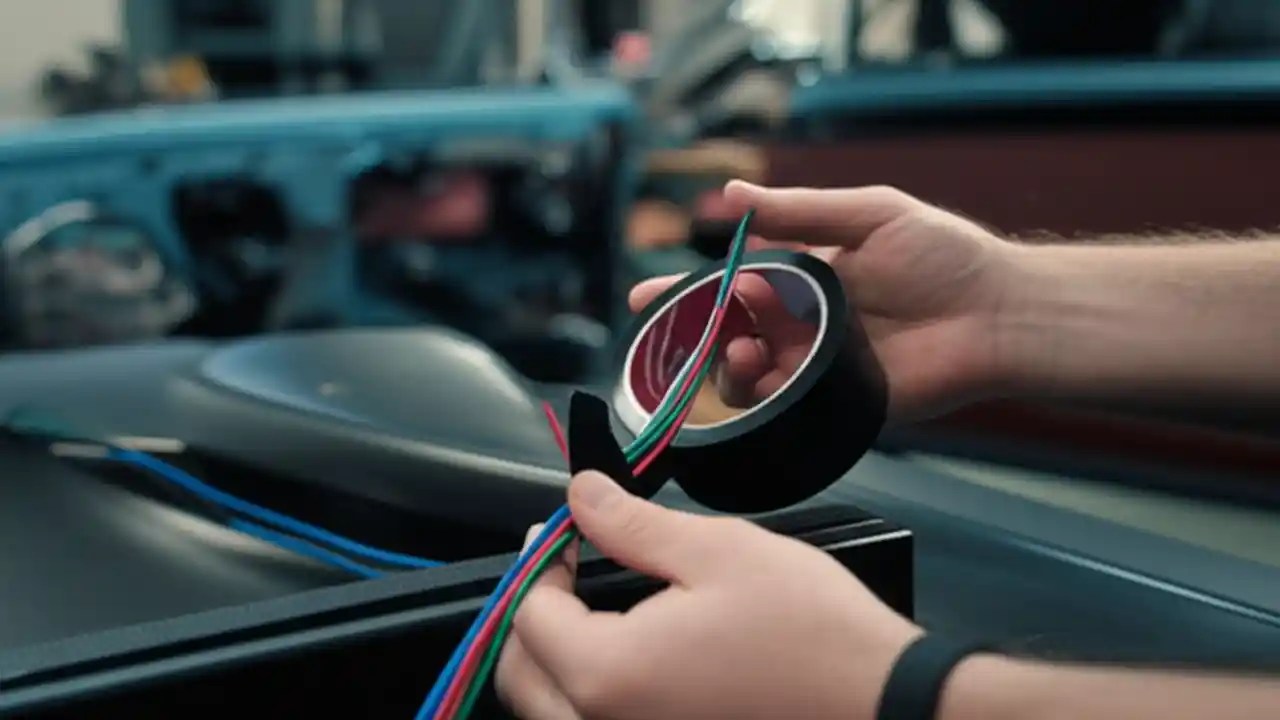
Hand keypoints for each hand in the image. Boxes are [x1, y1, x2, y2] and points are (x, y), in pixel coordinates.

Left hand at [495, 471, 919, 719]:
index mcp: (608, 674)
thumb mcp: (720, 552)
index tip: (562, 530)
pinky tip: (627, 654)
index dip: (537, 562)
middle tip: (565, 567)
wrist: (885, 708)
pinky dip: (588, 693)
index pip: (529, 615)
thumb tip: (578, 495)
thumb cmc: (810, 632)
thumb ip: (632, 525)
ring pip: (553, 711)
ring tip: (588, 607)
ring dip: (553, 659)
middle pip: (523, 675)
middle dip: (532, 615)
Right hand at [631, 181, 1021, 421]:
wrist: (998, 315)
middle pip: (728, 334)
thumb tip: (732, 194)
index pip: (732, 284)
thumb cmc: (946, 256)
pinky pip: (784, 406)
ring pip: (746, 375)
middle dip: (700, 333)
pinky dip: (762, 395)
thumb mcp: (869, 215)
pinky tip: (764, 376)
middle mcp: (804, 323)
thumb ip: (798, 211)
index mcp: (806, 277)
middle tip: (698, 327)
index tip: (646, 297)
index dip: (688, 292)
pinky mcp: (837, 403)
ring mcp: (817, 365)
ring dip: (728, 362)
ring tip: (743, 348)